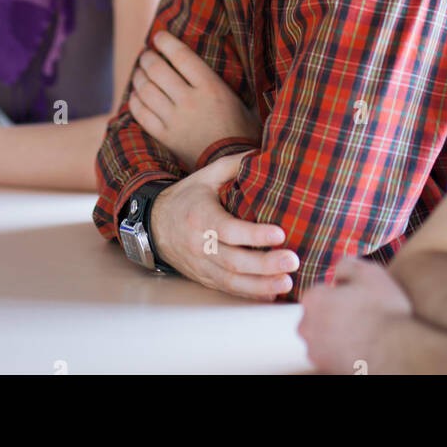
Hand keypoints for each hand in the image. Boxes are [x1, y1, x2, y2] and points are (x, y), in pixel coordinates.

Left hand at [128, 30, 261, 169]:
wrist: (232, 162)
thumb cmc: (239, 127)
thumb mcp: (235, 97)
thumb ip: (216, 78)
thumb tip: (201, 57)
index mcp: (211, 87)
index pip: (181, 56)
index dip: (166, 42)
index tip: (158, 36)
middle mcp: (190, 101)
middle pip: (158, 70)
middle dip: (147, 58)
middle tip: (146, 54)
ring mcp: (175, 120)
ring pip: (146, 90)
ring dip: (138, 76)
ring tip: (139, 71)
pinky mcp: (166, 137)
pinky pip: (141, 115)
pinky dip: (135, 101)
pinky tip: (136, 94)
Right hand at [148, 153, 298, 299]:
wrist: (154, 224)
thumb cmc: (186, 197)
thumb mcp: (205, 175)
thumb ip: (233, 164)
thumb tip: (262, 153)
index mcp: (200, 216)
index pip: (228, 230)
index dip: (254, 234)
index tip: (280, 233)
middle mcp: (199, 245)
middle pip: (233, 261)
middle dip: (265, 264)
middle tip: (292, 260)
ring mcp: (201, 265)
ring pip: (232, 281)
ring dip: (261, 285)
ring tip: (287, 282)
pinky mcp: (204, 278)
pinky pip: (228, 290)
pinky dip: (250, 293)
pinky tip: (271, 292)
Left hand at [298, 257, 413, 373]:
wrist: (398, 354)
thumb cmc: (385, 311)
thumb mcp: (370, 273)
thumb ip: (347, 265)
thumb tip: (337, 273)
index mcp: (314, 299)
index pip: (320, 292)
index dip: (339, 293)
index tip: (358, 299)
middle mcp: (307, 326)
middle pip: (318, 315)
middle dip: (334, 314)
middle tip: (361, 316)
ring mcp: (315, 352)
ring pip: (322, 337)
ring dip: (336, 334)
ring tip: (362, 334)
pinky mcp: (325, 370)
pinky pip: (330, 355)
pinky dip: (341, 352)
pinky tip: (360, 348)